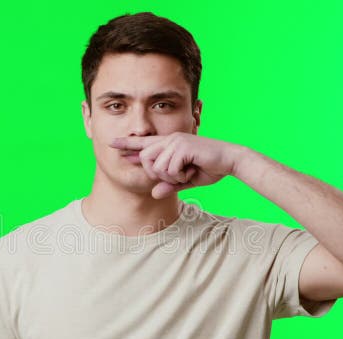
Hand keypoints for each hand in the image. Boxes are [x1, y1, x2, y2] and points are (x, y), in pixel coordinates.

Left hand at [111, 132, 247, 198]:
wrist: (230, 160)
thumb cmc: (210, 168)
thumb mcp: (187, 180)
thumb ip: (170, 185)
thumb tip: (154, 193)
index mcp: (169, 144)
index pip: (144, 143)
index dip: (127, 144)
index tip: (111, 143)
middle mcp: (170, 140)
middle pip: (146, 159)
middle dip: (157, 173)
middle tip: (175, 177)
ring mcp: (175, 141)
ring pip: (157, 166)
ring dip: (172, 176)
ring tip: (187, 172)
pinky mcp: (182, 146)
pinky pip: (170, 168)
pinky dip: (180, 175)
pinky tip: (192, 170)